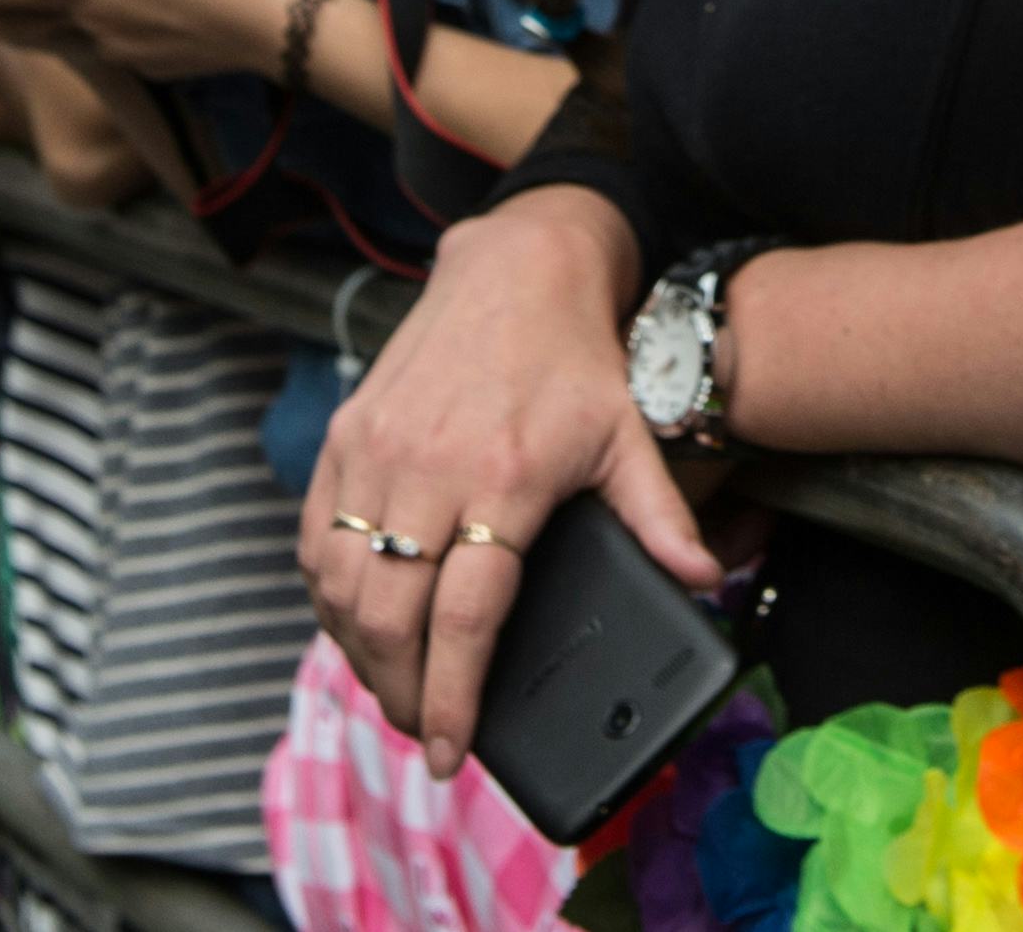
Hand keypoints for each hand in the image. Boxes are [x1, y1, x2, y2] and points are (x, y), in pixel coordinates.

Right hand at [305, 189, 715, 770]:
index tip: (451, 752)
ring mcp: (375, 449)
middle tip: (423, 733)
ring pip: (342, 586)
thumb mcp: (631, 436)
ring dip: (359, 654)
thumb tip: (705, 580)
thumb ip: (662, 517)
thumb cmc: (576, 359)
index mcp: (502, 477)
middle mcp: (427, 466)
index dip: (452, 697)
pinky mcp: (345, 436)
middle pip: (389, 617)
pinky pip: (317, 539)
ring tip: (393, 691)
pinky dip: (329, 597)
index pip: (462, 617)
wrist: (516, 269)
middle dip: (400, 693)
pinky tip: (354, 627)